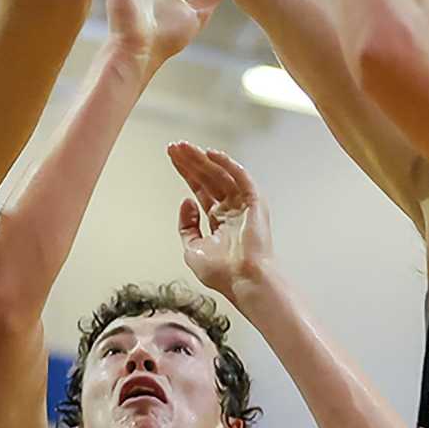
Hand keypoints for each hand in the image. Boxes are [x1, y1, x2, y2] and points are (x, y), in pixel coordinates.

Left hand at [170, 142, 274, 302]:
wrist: (244, 281)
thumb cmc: (222, 273)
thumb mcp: (192, 249)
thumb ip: (186, 226)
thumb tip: (185, 201)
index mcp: (219, 220)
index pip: (201, 190)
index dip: (187, 173)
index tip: (173, 157)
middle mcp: (232, 209)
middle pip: (208, 178)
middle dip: (191, 162)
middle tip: (175, 146)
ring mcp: (244, 205)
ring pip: (221, 174)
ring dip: (202, 160)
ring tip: (184, 147)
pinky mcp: (255, 203)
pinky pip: (241, 178)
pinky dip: (227, 164)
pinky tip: (210, 154)